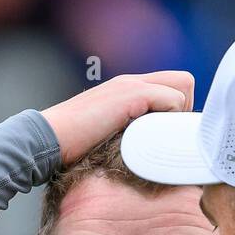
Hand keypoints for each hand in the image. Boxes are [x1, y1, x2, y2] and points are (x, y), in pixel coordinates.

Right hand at [41, 71, 193, 165]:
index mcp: (127, 89)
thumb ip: (129, 134)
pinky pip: (172, 100)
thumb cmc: (71, 147)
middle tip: (171, 137)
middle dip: (186, 110)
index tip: (169, 136)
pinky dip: (173, 120)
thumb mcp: (108, 136)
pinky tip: (157, 139)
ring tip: (165, 139)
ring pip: (183, 87)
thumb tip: (149, 154)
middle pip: (184, 80)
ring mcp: (132, 85)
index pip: (171, 86)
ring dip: (181, 115)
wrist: (48, 139)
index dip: (178, 110)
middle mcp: (132, 81)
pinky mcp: (132, 95)